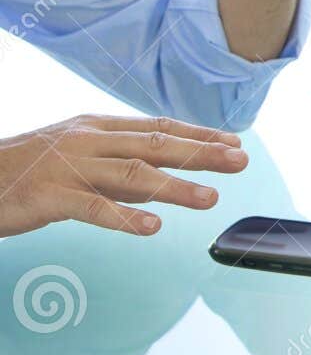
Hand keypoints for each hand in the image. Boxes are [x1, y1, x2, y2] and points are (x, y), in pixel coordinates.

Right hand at [0, 115, 247, 236]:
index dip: (198, 134)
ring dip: (175, 187)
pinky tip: (153, 227)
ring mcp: (67, 167)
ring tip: (211, 199)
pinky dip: (125, 217)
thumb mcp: (77, 157)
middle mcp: (85, 141)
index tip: (235, 142)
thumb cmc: (25, 172)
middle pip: (153, 145)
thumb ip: (120, 164)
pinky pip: (92, 208)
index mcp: (94, 128)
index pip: (157, 127)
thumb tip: (168, 176)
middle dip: (201, 153)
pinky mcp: (48, 196)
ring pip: (131, 173)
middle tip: (240, 162)